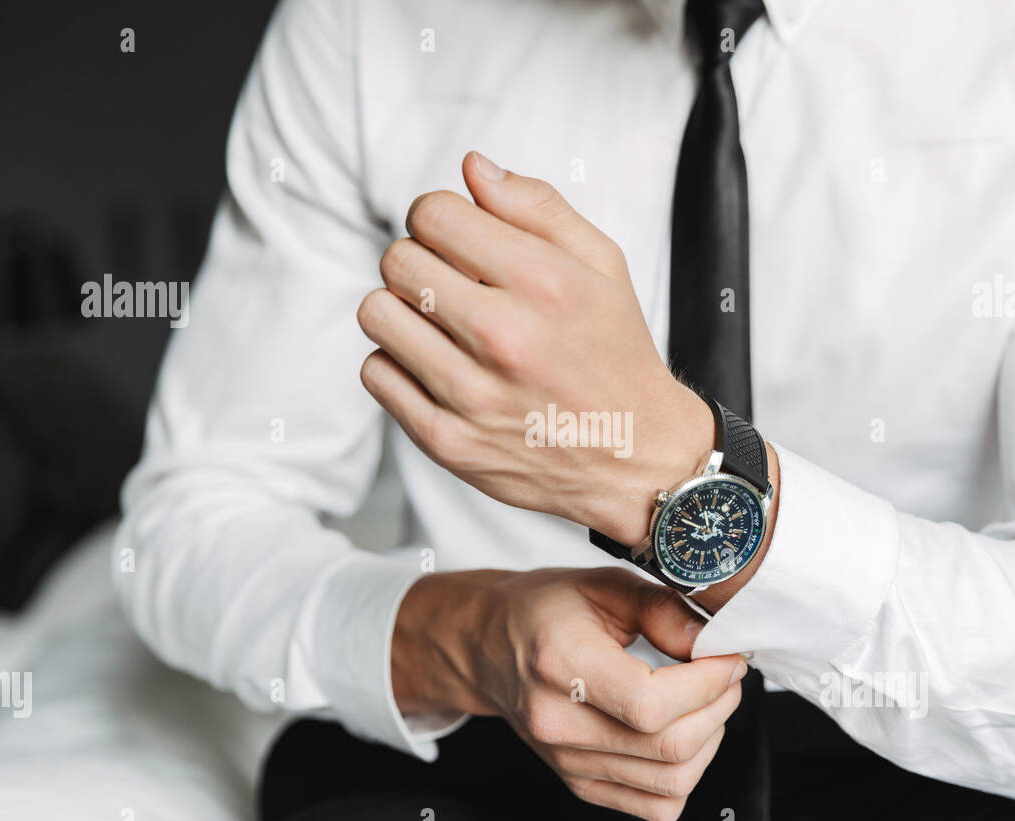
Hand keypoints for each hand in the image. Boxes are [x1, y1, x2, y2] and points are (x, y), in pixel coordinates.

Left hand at [358, 151, 714, 546]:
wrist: (638, 460)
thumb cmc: (617, 353)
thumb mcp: (603, 265)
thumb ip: (537, 207)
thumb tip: (471, 166)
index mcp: (545, 283)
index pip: (433, 213)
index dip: (439, 217)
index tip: (456, 239)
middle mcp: (505, 338)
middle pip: (398, 260)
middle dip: (419, 259)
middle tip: (451, 283)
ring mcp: (472, 395)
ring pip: (377, 313)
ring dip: (401, 309)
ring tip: (441, 324)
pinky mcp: (448, 441)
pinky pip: (376, 372)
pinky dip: (397, 363)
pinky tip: (437, 366)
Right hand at [392, 567, 746, 820]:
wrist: (490, 645)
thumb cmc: (545, 610)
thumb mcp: (603, 584)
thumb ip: (661, 609)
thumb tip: (712, 641)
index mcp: (558, 665)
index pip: (650, 704)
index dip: (707, 683)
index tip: (727, 656)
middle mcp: (557, 723)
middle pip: (667, 746)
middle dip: (718, 707)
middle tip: (726, 674)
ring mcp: (567, 762)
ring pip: (671, 781)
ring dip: (710, 740)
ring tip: (710, 701)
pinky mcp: (580, 783)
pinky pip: (657, 806)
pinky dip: (688, 775)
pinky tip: (686, 733)